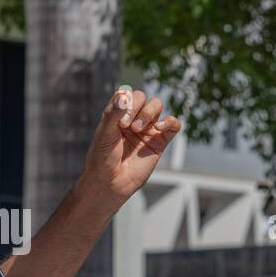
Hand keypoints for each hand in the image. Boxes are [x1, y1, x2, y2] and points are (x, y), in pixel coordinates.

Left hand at [78, 86, 182, 207]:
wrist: (110, 183)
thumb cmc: (102, 159)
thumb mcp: (105, 134)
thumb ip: (113, 113)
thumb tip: (123, 93)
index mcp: (117, 115)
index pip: (127, 94)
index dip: (126, 102)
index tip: (119, 121)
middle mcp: (133, 119)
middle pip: (143, 97)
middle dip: (137, 107)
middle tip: (127, 125)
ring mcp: (147, 130)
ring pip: (157, 106)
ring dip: (149, 112)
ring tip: (137, 129)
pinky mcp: (159, 142)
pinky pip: (173, 125)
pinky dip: (170, 121)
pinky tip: (159, 127)